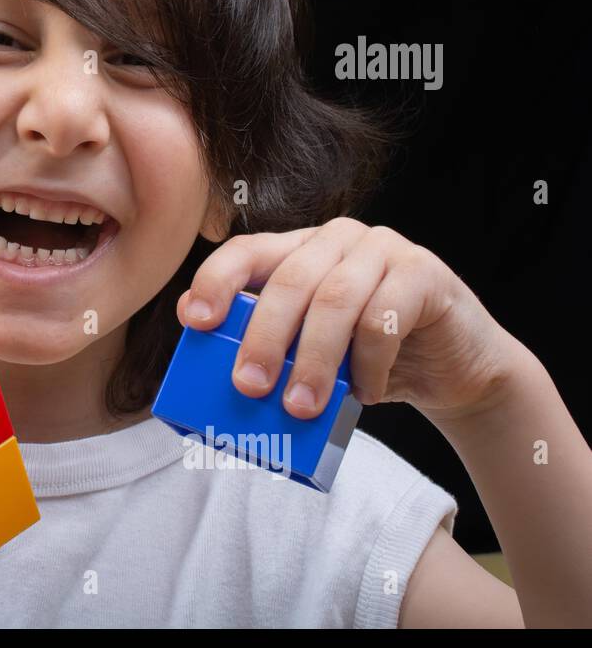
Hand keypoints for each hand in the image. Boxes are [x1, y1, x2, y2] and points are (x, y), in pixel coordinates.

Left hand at [175, 217, 518, 422]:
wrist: (454, 370)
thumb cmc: (369, 361)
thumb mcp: (312, 354)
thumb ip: (274, 350)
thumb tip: (215, 379)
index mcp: (298, 250)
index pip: (245, 251)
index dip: (214, 282)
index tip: (194, 321)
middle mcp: (336, 240)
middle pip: (288, 282)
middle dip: (263, 338)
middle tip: (248, 387)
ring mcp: (382, 249)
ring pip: (334, 301)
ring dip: (313, 360)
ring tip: (300, 408)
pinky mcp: (424, 273)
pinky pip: (385, 319)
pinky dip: (369, 365)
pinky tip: (365, 393)